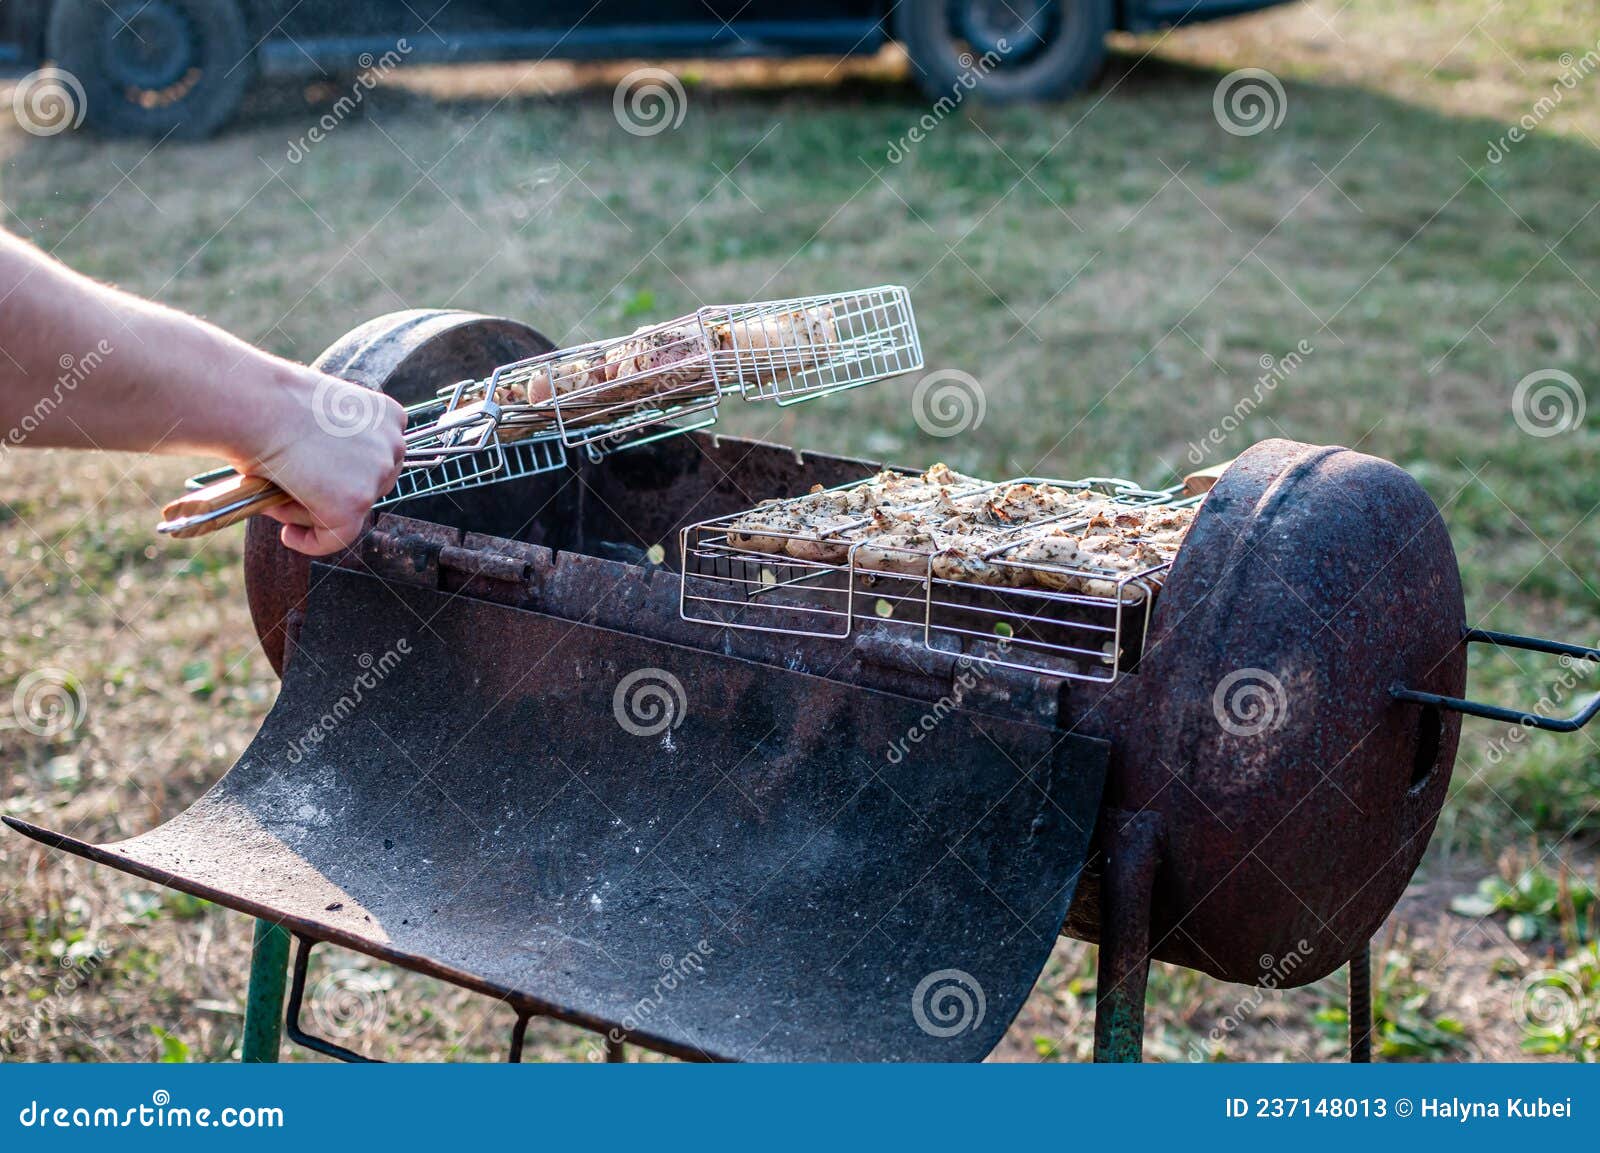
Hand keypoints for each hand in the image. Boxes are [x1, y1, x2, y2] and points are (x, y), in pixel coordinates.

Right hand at [238, 368, 407, 555]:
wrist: (256, 403)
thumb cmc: (271, 401)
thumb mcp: (318, 414)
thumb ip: (333, 442)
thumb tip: (320, 477)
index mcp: (387, 416)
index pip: (379, 458)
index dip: (349, 474)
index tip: (323, 480)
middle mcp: (393, 444)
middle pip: (372, 487)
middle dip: (335, 494)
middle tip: (295, 492)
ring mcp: (377, 474)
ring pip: (351, 511)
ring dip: (315, 511)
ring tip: (279, 499)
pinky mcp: (355, 502)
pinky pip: (336, 538)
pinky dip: (311, 542)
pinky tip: (289, 535)